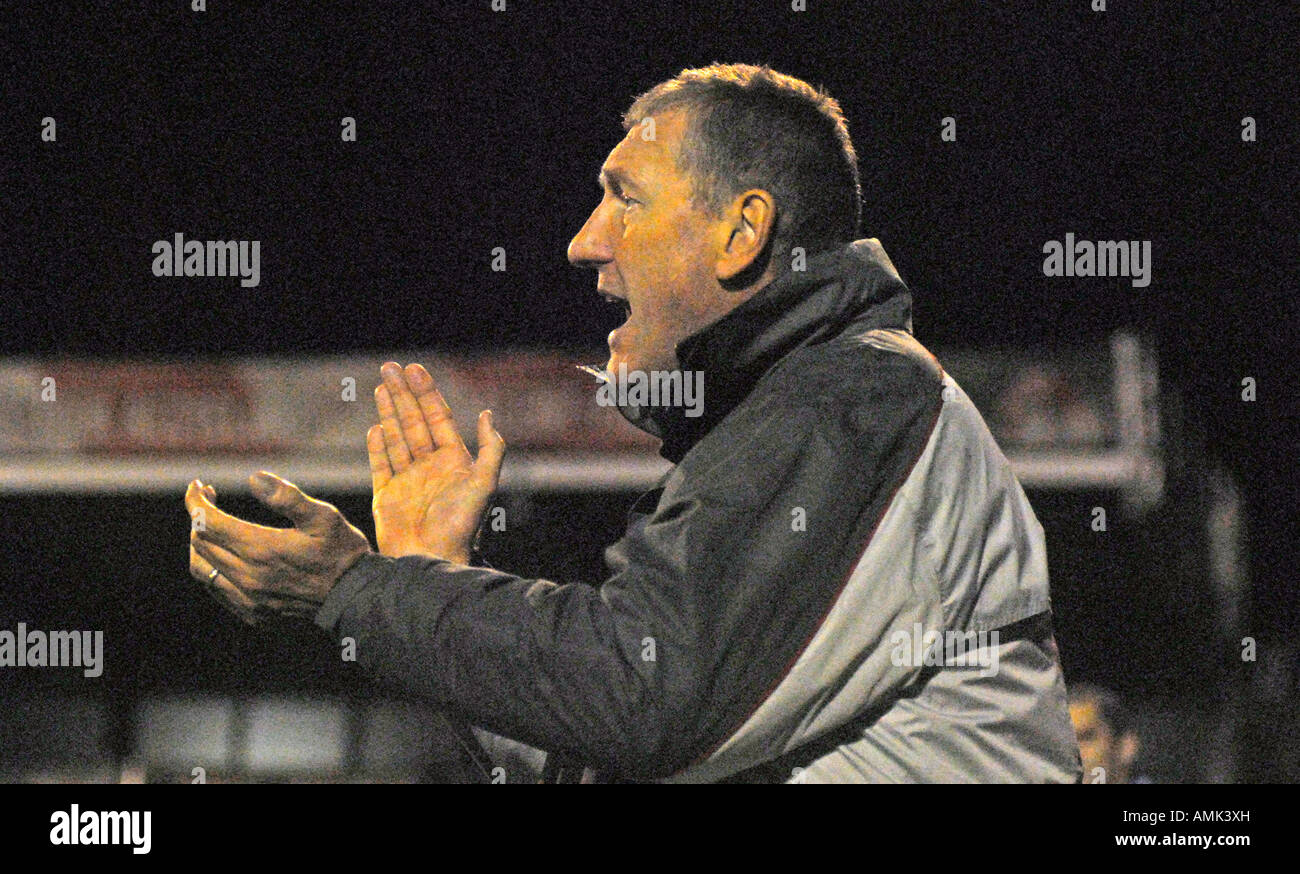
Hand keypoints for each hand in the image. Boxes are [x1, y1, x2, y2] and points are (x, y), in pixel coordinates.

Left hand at [186, 472, 371, 623]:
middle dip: (199, 516)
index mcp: (261, 549)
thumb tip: (254, 478)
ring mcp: (249, 599)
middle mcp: (248, 577)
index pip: (209, 522)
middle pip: (201, 543)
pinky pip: (217, 589)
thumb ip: (287, 496)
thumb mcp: (323, 516)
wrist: (356, 596)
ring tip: (213, 527)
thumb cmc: (341, 551)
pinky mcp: (254, 614)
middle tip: (209, 499)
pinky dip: (213, 568)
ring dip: (201, 544)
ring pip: (203, 569)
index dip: (197, 501)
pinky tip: (227, 556)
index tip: (198, 485)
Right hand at [369, 362, 504, 562]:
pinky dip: (378, 446)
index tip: (415, 369)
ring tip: (381, 386)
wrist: (432, 560)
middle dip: (403, 394)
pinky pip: (380, 464)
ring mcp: (407, 480)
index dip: (427, 393)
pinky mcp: (387, 496)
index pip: (438, 418)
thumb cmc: (461, 526)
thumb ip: (490, 449)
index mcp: (454, 462)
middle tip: (390, 367)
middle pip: (414, 422)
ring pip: (396, 438)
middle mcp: (430, 467)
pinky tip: (375, 427)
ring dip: (389, 412)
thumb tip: (487, 414)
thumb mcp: (484, 484)